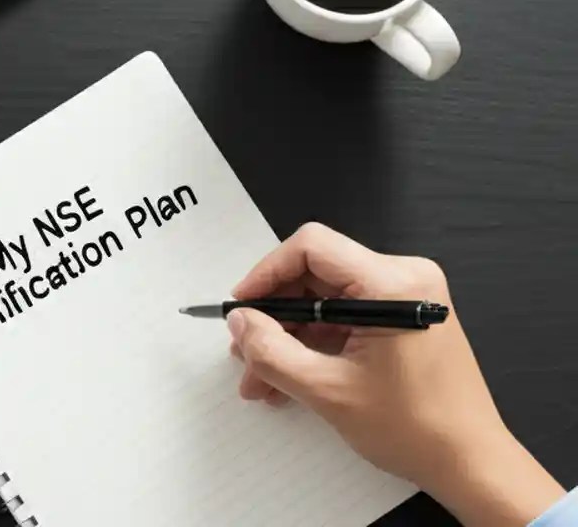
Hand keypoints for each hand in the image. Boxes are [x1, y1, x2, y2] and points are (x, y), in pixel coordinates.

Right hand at [227, 224, 563, 526]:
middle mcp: (405, 279)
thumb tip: (239, 321)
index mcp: (394, 284)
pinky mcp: (404, 318)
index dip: (266, 273)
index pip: (312, 248)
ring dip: (290, 337)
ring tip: (261, 377)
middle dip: (275, 316)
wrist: (469, 462)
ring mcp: (407, 298)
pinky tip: (288, 378)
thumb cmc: (415, 428)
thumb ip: (271, 351)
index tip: (241, 307)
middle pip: (315, 274)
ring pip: (325, 300)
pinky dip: (315, 344)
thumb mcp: (327, 390)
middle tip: (245, 351)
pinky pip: (345, 317)